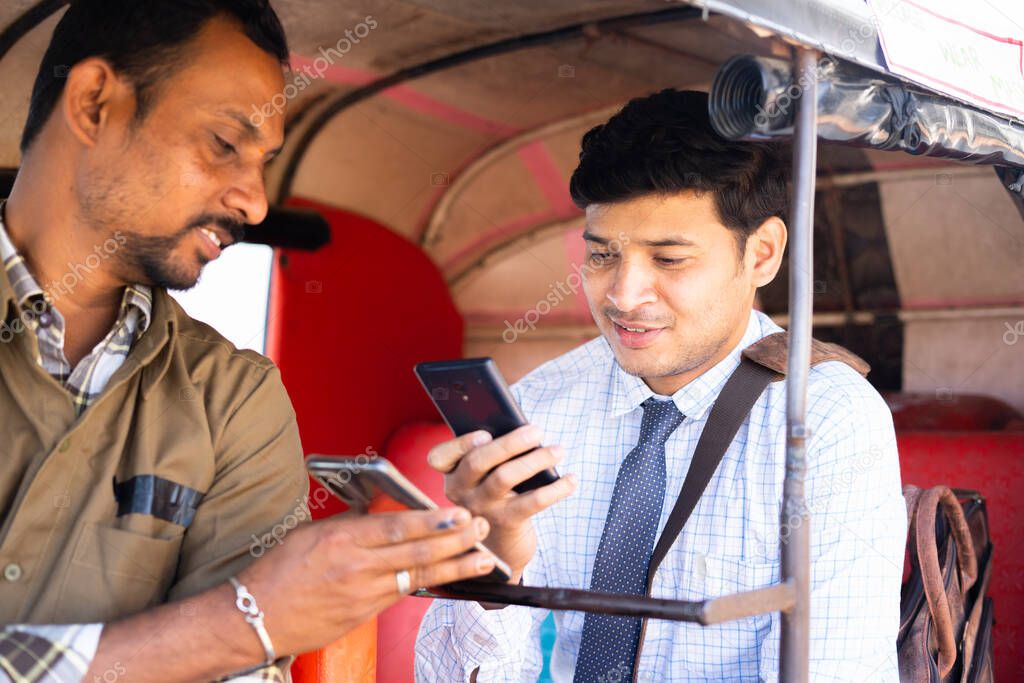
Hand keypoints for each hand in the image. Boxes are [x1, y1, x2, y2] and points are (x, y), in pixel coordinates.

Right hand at [238, 507, 492, 655]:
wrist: (255, 618)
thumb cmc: (277, 571)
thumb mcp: (311, 533)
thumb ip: (350, 523)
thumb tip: (381, 512)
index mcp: (341, 540)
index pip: (396, 528)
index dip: (432, 521)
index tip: (458, 514)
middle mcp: (356, 567)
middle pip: (416, 552)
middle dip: (456, 541)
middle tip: (482, 529)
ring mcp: (362, 595)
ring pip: (417, 576)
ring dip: (454, 567)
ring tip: (483, 559)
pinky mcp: (363, 615)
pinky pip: (402, 594)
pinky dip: (429, 584)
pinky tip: (451, 578)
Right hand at [427, 426, 576, 580]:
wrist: (500, 551)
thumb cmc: (497, 501)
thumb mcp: (485, 480)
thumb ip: (494, 458)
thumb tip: (526, 434)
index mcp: (452, 475)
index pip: (440, 457)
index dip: (460, 443)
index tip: (484, 433)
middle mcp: (461, 493)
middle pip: (478, 461)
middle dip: (510, 443)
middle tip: (537, 430)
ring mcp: (482, 510)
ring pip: (504, 477)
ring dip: (535, 460)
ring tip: (558, 450)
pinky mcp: (506, 524)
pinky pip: (532, 501)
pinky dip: (556, 488)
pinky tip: (572, 480)